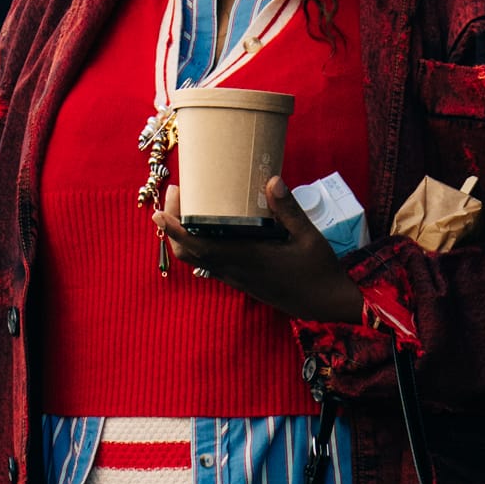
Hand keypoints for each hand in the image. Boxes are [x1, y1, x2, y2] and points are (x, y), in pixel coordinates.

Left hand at [159, 177, 363, 324]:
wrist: (325, 303)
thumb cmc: (318, 269)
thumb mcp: (308, 236)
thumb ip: (288, 209)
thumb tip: (272, 179)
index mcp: (248, 258)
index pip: (200, 246)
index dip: (176, 231)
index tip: (159, 212)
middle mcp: (235, 271)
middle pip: (188, 253)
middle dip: (173, 227)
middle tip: (177, 194)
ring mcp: (237, 278)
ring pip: (197, 260)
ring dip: (185, 236)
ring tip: (187, 207)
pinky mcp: (241, 281)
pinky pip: (210, 264)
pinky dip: (199, 246)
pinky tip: (208, 228)